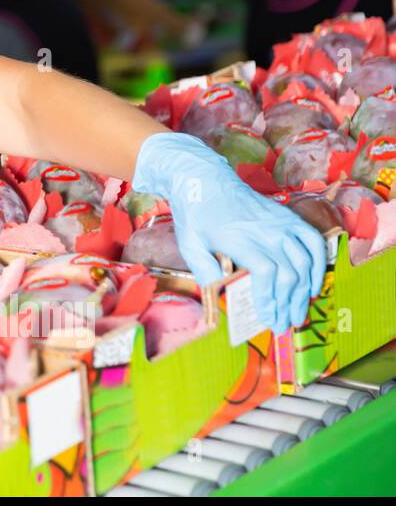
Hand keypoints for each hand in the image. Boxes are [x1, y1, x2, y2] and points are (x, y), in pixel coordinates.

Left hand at [131, 132, 325, 334]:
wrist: (207, 180)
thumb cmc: (196, 213)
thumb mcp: (188, 242)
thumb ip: (201, 268)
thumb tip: (217, 290)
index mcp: (241, 238)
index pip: (265, 273)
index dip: (270, 298)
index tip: (267, 318)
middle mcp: (266, 231)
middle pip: (288, 272)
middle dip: (287, 303)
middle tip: (283, 325)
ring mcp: (281, 223)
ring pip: (304, 261)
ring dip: (304, 291)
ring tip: (297, 313)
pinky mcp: (289, 218)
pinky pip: (314, 242)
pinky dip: (319, 265)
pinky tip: (314, 285)